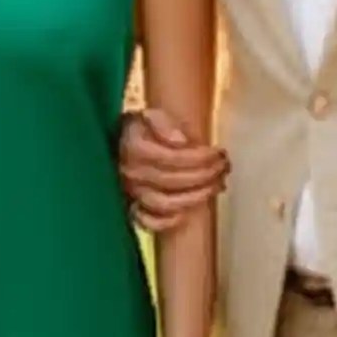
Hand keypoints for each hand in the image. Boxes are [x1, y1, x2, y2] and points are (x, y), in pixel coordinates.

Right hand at [119, 108, 227, 231]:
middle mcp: (131, 173)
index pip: (175, 158)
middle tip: (224, 168)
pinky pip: (147, 222)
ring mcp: (130, 193)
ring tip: (216, 186)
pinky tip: (185, 213)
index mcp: (135, 148)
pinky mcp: (130, 207)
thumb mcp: (148, 115)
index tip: (219, 153)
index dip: (202, 158)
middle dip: (206, 175)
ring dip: (195, 197)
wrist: (113, 145)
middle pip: (174, 180)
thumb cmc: (137, 130)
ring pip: (165, 203)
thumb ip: (163, 122)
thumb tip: (182, 141)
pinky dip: (166, 222)